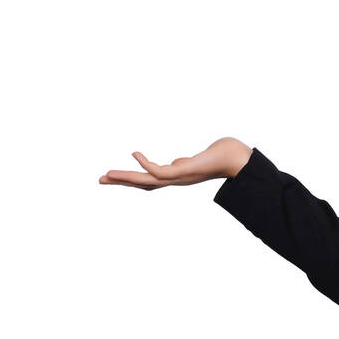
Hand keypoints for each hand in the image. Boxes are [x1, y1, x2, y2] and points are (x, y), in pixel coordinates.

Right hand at [99, 137, 251, 189]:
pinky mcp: (185, 171)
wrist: (238, 158)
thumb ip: (182, 163)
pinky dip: (146, 164)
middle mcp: (176, 180)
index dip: (131, 180)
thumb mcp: (195, 159)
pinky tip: (134, 154)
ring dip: (127, 178)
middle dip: (122, 182)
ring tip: (108, 175)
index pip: (148, 181)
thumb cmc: (221, 155)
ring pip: (148, 181)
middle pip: (143, 184)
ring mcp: (180, 177)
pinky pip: (161, 171)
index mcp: (176, 177)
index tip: (113, 176)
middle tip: (100, 180)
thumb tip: (175, 162)